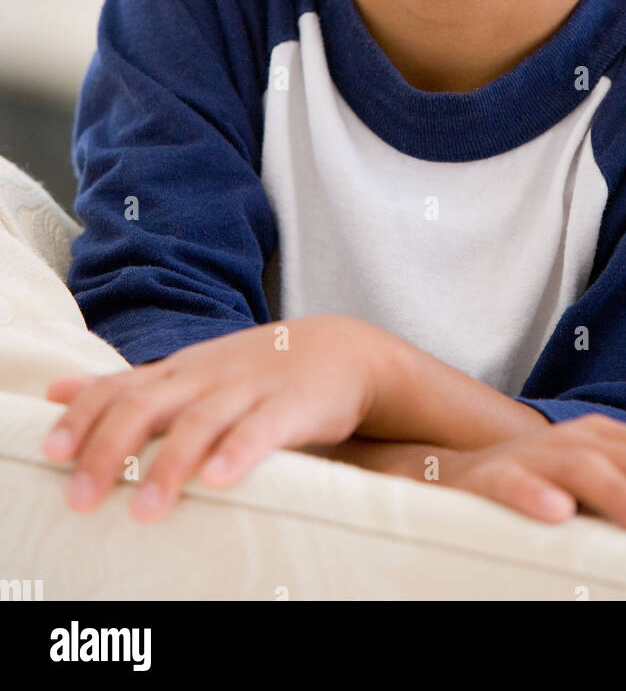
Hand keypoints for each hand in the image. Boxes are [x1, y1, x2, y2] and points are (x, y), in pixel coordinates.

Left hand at [42, 315, 377, 521]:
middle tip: (81, 497)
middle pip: (149, 404)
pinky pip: (264, 428)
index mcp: (178, 370)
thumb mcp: (187, 372)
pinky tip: (220, 479)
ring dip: (170, 464)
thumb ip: (126, 385)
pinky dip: (240, 451)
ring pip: (202, 421)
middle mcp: (206, 375)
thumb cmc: (252, 371)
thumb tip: (54, 390)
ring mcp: (249, 388)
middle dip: (110, 449)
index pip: (120, 387)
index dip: (84, 418)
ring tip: (145, 510)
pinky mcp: (293, 405)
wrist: (339, 349)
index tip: (52, 453)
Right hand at [438, 413, 625, 544]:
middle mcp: (570, 440)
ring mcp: (530, 457)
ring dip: (620, 493)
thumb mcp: (597, 477)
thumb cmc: (541, 484)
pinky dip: (533, 494)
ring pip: (581, 466)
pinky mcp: (488, 478)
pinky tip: (558, 513)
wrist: (457, 478)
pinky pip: (511, 482)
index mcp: (601, 438)